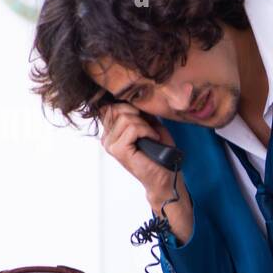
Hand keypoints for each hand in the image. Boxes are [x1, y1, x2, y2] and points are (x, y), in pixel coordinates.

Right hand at [99, 102, 192, 242]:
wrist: (165, 176)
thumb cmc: (159, 153)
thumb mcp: (149, 125)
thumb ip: (139, 113)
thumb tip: (135, 96)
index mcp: (111, 132)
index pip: (111, 106)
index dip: (129, 105)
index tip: (143, 115)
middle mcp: (107, 138)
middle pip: (118, 108)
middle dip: (138, 114)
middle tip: (149, 128)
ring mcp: (111, 145)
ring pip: (126, 118)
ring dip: (145, 125)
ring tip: (152, 136)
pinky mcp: (119, 150)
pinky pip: (132, 128)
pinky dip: (147, 131)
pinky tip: (153, 139)